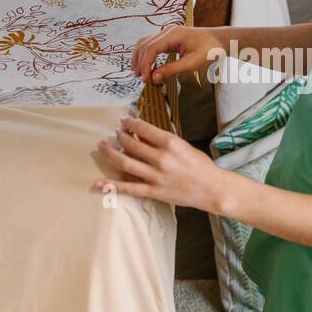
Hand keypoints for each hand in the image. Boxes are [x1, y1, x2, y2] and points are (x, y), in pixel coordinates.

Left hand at [92, 115, 224, 211]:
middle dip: (119, 136)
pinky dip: (112, 185)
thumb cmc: (201, 165)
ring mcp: (156, 176)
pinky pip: (129, 188)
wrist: (212, 188)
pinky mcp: (154, 192)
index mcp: (170, 143)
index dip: (130, 123)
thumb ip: (163, 141)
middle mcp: (161, 158)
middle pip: (130, 144)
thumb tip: (141, 134)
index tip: (124, 120)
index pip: (143, 128)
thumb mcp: (184, 146)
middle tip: (115, 132)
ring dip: (110, 153)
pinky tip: (98, 182)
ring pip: (125, 162)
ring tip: (102, 146)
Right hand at [132, 23, 226, 83]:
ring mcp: (167, 33)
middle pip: (144, 45)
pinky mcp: (168, 37)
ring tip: (141, 74)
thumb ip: (172, 70)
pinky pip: (151, 44)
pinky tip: (147, 67)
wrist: (219, 40)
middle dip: (140, 62)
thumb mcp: (192, 63)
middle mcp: (167, 31)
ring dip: (140, 58)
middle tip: (142, 80)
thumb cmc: (210, 50)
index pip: (151, 48)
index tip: (145, 79)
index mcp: (173, 34)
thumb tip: (153, 78)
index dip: (145, 64)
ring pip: (145, 43)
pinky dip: (146, 55)